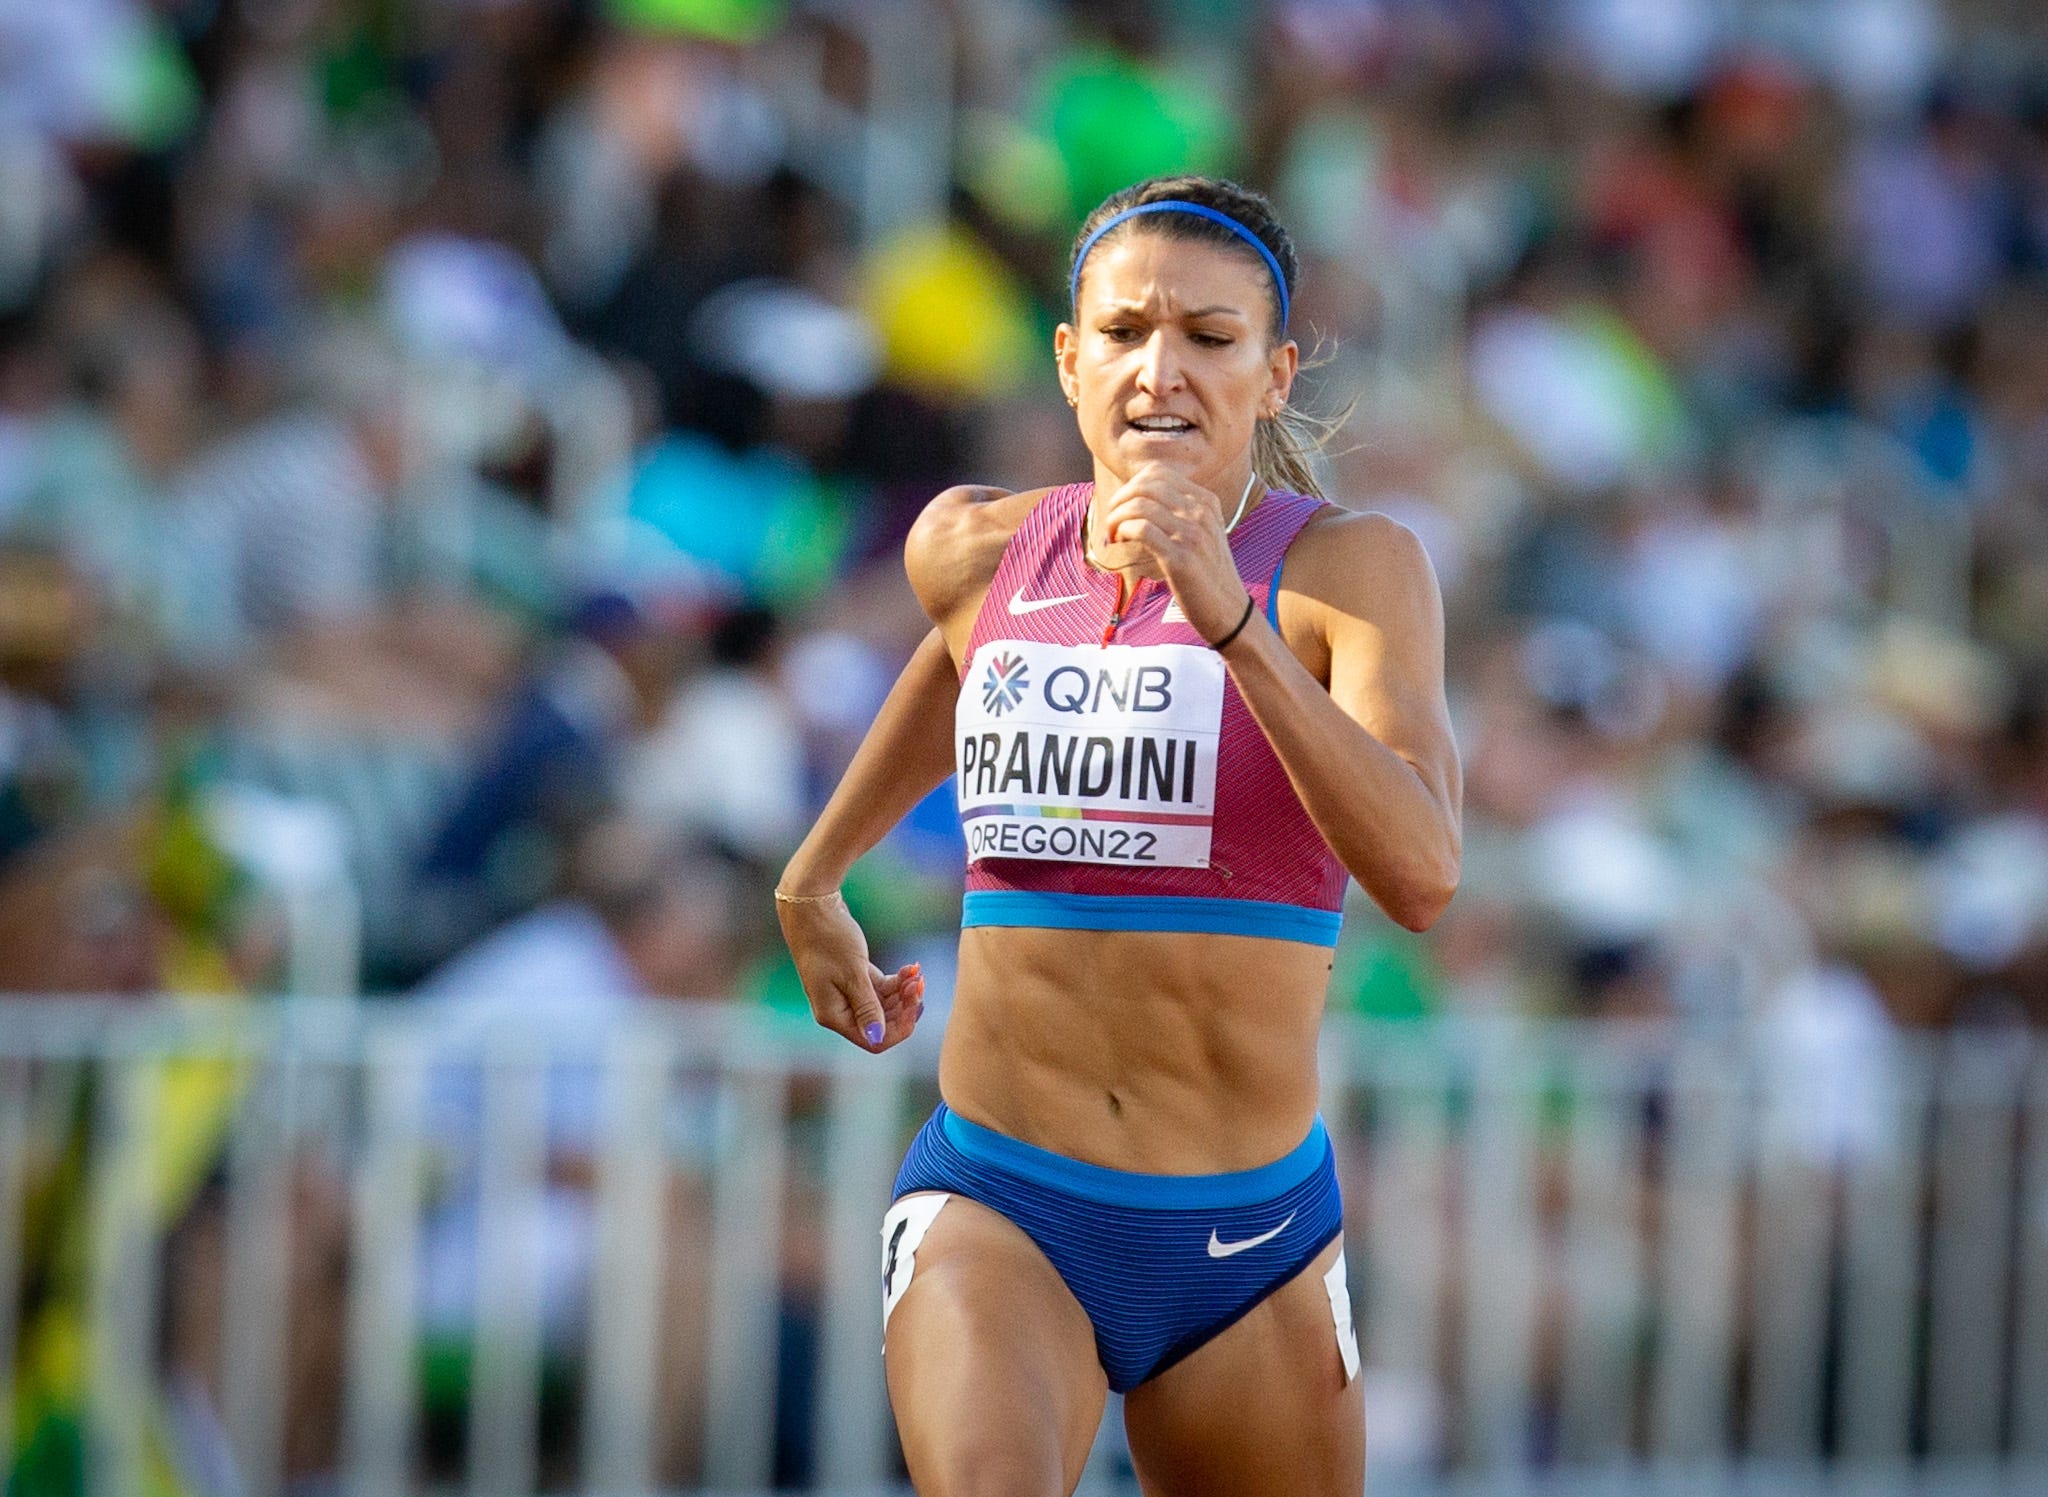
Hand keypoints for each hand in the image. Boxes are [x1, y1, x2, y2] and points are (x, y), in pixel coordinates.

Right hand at [776, 893, 925, 1050]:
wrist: (812, 906)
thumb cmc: (829, 939)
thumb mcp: (853, 974)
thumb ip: (868, 1008)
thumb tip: (878, 1038)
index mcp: (834, 1015)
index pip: (873, 1040)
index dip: (898, 1029)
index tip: (915, 1006)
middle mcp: (839, 1009)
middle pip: (881, 1024)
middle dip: (904, 1009)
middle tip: (919, 985)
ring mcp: (846, 993)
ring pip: (884, 1005)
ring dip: (903, 993)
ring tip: (916, 974)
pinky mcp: (852, 977)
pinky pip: (880, 988)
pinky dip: (896, 981)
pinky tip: (910, 967)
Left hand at [1097, 462, 1255, 643]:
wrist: (1229, 610)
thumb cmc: (1208, 573)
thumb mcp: (1203, 533)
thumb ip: (1181, 512)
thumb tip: (1140, 499)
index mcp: (1206, 502)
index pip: (1159, 472)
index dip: (1132, 486)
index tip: (1124, 506)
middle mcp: (1201, 513)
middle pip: (1146, 485)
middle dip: (1120, 500)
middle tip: (1113, 521)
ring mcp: (1192, 535)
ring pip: (1141, 505)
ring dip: (1117, 517)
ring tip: (1114, 534)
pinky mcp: (1180, 559)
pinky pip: (1142, 530)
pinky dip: (1123, 531)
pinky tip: (1120, 542)